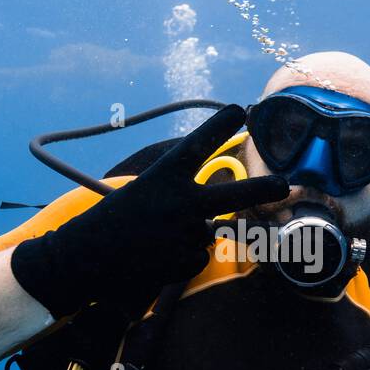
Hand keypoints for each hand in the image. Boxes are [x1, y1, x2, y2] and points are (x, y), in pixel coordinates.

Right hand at [11, 105, 288, 318]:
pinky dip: (182, 258)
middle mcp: (178, 201)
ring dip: (190, 235)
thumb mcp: (144, 193)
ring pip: (208, 231)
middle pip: (235, 194)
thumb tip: (218, 217)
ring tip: (156, 238)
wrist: (83, 257)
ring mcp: (183, 233)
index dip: (219, 126)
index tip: (239, 108)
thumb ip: (180, 197)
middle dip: (264, 190)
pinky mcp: (182, 261)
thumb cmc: (113, 221)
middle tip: (286, 184)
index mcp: (163, 175)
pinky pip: (198, 257)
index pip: (197, 145)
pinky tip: (157, 257)